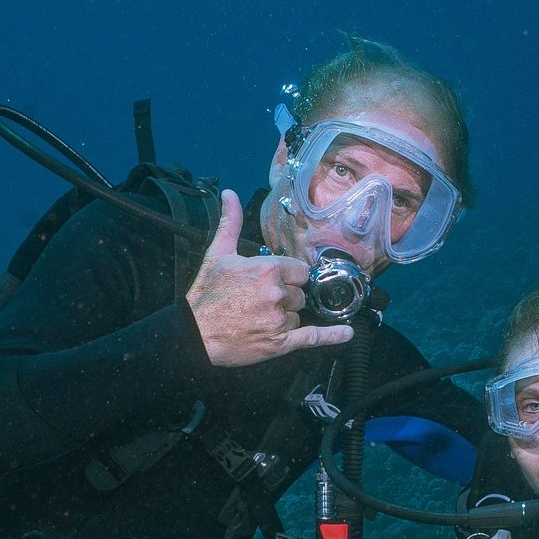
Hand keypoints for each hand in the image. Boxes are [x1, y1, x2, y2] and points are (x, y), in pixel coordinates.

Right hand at [184, 189, 344, 366]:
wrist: (193, 334)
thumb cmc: (205, 295)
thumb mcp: (217, 254)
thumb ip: (229, 223)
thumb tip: (229, 195)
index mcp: (267, 269)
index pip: (299, 270)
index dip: (290, 276)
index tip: (277, 281)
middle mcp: (277, 293)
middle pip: (300, 293)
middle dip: (287, 297)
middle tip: (262, 302)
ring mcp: (279, 319)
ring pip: (299, 315)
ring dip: (287, 317)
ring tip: (261, 319)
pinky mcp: (279, 343)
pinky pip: (312, 337)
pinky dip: (331, 336)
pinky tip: (345, 333)